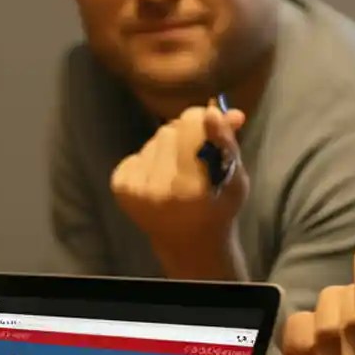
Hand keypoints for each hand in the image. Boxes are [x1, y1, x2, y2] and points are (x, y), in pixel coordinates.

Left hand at [111, 105, 248, 264]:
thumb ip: (226, 143)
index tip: (209, 124)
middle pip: (169, 130)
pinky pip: (137, 153)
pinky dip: (150, 160)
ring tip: (178, 172)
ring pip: (153, 140)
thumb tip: (216, 109)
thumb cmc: (218, 209)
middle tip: (194, 156)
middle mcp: (159, 188)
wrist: (188, 244)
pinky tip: (160, 179)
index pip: (189, 125)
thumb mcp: (235, 178)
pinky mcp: (119, 186)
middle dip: (185, 135)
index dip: (201, 120)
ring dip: (167, 149)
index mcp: (192, 186)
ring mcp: (135, 188)